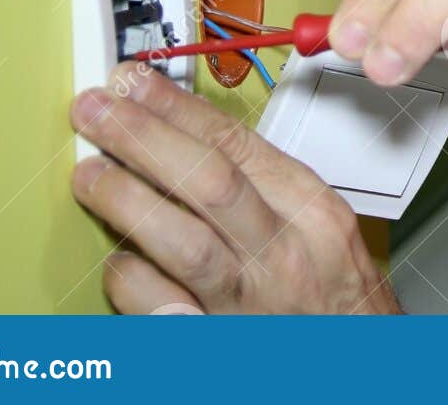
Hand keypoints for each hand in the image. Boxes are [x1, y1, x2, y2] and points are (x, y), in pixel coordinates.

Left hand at [68, 63, 399, 313]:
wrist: (358, 364)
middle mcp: (284, 256)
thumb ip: (265, 187)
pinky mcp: (219, 344)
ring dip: (128, 202)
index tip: (136, 84)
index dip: (177, 109)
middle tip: (97, 112)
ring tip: (90, 174)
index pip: (238, 144)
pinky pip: (164, 313)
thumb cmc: (336, 300)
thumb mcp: (320, 228)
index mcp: (312, 213)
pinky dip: (134, 283)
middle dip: (145, 138)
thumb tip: (186, 138)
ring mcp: (252, 304)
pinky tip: (117, 262)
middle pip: (209, 182)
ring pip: (184, 244)